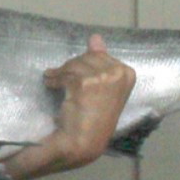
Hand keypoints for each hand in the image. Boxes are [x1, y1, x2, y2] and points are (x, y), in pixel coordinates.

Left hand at [5, 33, 135, 179]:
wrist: (83, 141)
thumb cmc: (95, 118)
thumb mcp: (102, 86)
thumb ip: (100, 60)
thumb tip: (95, 37)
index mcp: (128, 73)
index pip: (100, 56)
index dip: (86, 66)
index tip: (80, 81)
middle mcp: (119, 74)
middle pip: (86, 58)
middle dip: (72, 69)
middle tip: (64, 82)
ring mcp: (103, 78)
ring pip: (73, 65)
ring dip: (60, 74)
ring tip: (55, 84)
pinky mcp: (85, 83)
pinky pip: (63, 73)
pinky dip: (54, 79)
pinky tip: (51, 86)